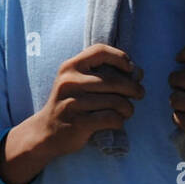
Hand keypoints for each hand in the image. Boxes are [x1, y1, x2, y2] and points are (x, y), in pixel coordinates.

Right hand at [20, 44, 143, 164]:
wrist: (45, 132)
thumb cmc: (69, 104)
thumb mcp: (76, 82)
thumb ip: (103, 74)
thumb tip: (138, 72)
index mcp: (70, 67)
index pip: (100, 51)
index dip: (121, 57)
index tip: (130, 70)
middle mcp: (69, 81)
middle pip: (115, 80)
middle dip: (133, 88)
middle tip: (139, 94)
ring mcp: (72, 102)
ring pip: (116, 101)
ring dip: (128, 108)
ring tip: (126, 111)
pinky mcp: (78, 122)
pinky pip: (111, 118)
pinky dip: (119, 121)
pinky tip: (116, 122)